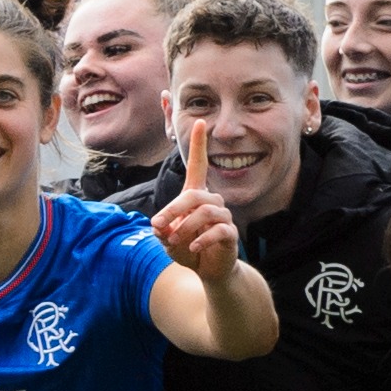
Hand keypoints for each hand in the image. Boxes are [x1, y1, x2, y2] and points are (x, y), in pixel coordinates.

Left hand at [153, 120, 239, 278]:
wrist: (206, 269)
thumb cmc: (185, 248)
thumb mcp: (166, 238)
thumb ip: (161, 230)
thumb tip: (160, 226)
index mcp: (195, 196)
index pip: (198, 166)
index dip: (199, 144)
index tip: (199, 121)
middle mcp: (212, 201)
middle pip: (194, 194)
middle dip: (173, 209)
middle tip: (159, 227)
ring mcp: (223, 216)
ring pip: (205, 211)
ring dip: (185, 227)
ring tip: (174, 241)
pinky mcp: (231, 234)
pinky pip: (218, 230)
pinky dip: (201, 239)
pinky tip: (193, 248)